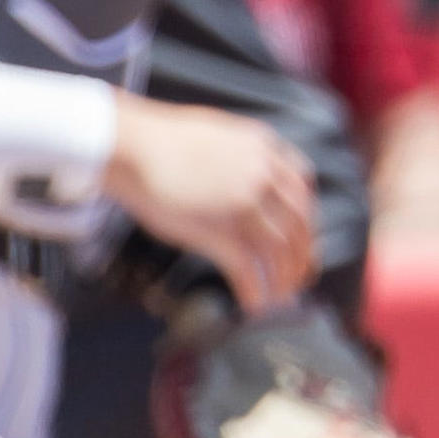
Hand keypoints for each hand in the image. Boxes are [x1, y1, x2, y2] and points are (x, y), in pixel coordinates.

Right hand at [105, 95, 317, 309]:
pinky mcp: (218, 230)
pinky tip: (253, 303)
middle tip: (301, 276)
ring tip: (278, 296)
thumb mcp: (218, 134)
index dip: (307, 219)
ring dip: (282, 278)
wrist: (131, 146)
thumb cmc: (161, 140)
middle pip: (298, 224)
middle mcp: (262, 175)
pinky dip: (254, 289)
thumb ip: (243, 154)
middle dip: (303, 255)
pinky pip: (247, 267)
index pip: (302, 190)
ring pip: (278, 250)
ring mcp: (243, 204)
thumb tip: (248, 175)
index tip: (304, 238)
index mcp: (264, 149)